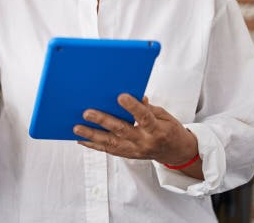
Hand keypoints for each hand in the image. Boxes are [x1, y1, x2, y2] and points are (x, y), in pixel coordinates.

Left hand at [73, 94, 198, 165]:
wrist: (176, 153)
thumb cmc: (170, 130)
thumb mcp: (165, 116)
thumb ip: (148, 108)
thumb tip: (135, 96)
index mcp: (157, 130)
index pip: (144, 117)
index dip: (133, 107)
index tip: (120, 96)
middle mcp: (144, 142)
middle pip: (122, 131)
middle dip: (103, 121)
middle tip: (87, 113)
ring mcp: (135, 151)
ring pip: (111, 144)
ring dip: (92, 135)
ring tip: (77, 128)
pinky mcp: (128, 155)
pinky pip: (108, 151)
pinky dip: (93, 145)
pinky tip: (81, 139)